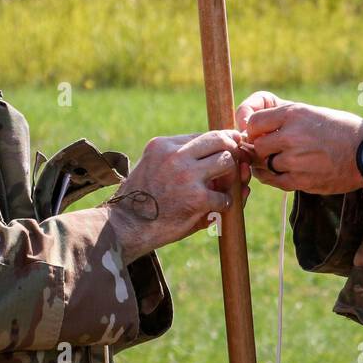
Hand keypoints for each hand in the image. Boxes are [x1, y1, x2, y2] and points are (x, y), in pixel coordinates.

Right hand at [103, 130, 251, 263]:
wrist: (125, 227)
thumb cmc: (142, 200)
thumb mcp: (155, 168)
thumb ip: (185, 160)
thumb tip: (229, 161)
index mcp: (163, 144)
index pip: (203, 135)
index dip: (220, 144)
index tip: (228, 152)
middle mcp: (175, 155)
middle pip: (220, 140)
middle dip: (233, 151)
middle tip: (237, 165)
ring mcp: (186, 175)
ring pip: (228, 161)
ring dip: (232, 176)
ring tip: (224, 188)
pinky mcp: (196, 198)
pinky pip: (226, 196)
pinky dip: (225, 204)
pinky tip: (216, 209)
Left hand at [242, 97, 362, 195]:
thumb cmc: (340, 129)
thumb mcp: (312, 112)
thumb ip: (282, 116)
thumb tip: (250, 124)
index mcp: (295, 113)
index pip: (253, 122)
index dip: (252, 129)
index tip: (259, 133)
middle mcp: (292, 135)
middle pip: (256, 145)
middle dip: (260, 148)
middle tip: (269, 149)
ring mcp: (296, 160)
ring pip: (264, 164)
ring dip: (267, 163)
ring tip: (281, 159)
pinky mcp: (302, 180)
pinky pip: (273, 181)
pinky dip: (271, 177)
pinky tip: (278, 171)